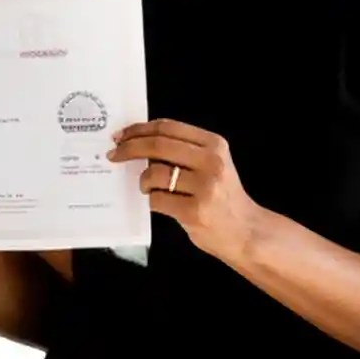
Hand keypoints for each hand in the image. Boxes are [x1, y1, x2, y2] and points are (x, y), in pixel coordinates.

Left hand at [108, 119, 264, 263]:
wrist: (245, 231)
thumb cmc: (223, 196)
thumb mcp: (212, 164)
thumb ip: (184, 151)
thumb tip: (140, 142)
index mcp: (214, 144)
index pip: (168, 127)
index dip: (140, 129)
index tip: (122, 135)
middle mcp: (211, 162)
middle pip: (158, 145)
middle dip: (130, 148)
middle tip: (114, 154)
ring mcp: (204, 188)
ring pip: (154, 173)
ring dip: (143, 181)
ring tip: (147, 187)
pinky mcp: (194, 212)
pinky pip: (157, 200)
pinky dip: (151, 200)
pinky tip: (159, 203)